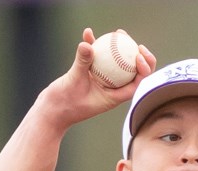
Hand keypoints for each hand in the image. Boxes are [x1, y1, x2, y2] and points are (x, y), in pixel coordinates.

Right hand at [37, 28, 156, 127]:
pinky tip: (88, 32)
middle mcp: (112, 88)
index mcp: (115, 96)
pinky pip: (96, 59)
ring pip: (116, 63)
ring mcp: (102, 81)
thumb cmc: (65, 103)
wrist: (52, 110)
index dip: (144, 68)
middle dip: (138, 56)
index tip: (138, 55)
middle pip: (132, 71)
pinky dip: (94, 46)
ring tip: (118, 32)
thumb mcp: (74, 81)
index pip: (138, 82)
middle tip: (133, 42)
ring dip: (119, 47)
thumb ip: (82, 62)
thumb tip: (88, 44)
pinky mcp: (90, 75)